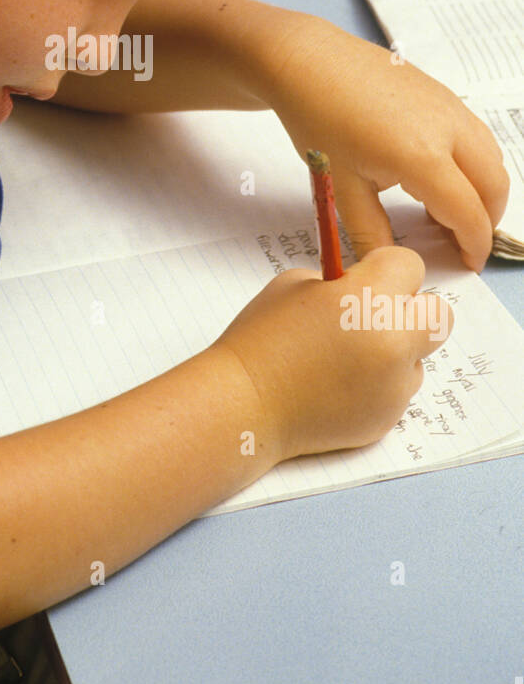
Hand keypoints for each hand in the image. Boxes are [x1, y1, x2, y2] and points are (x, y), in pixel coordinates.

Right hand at [218, 246, 452, 460]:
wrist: (243, 405)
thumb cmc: (260, 340)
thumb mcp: (294, 285)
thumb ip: (341, 282)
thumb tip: (365, 288)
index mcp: (368, 300)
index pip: (410, 266)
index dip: (386, 269)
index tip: (366, 277)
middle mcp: (392, 343)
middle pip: (439, 314)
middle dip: (412, 310)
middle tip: (375, 315)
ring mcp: (393, 386)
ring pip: (419, 356)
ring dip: (395, 351)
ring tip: (346, 357)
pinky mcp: (387, 418)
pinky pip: (399, 390)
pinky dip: (378, 384)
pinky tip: (338, 384)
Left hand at [262, 16, 509, 271]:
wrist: (307, 62)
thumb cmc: (318, 120)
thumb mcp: (342, 187)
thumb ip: (370, 232)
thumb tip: (387, 262)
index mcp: (423, 157)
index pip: (468, 212)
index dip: (474, 244)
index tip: (469, 263)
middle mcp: (447, 128)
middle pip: (494, 185)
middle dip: (487, 220)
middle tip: (464, 243)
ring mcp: (448, 106)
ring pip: (491, 157)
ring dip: (484, 190)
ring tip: (449, 212)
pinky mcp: (442, 93)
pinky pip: (476, 135)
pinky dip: (474, 163)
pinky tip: (439, 176)